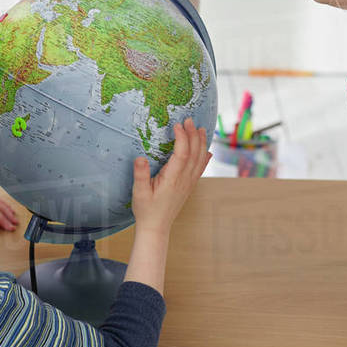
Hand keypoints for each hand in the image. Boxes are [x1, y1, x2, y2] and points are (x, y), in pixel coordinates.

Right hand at [132, 119, 210, 233]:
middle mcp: (184, 180)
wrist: (156, 227)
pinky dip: (205, 158)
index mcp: (172, 179)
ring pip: (199, 160)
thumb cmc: (146, 209)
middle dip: (193, 135)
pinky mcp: (189, 187)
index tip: (177, 125)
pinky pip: (200, 169)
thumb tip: (140, 157)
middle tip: (189, 120)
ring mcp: (188, 184)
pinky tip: (207, 152)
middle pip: (194, 154)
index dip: (182, 138)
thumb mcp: (138, 192)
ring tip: (200, 129)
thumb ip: (140, 175)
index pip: (181, 154)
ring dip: (201, 143)